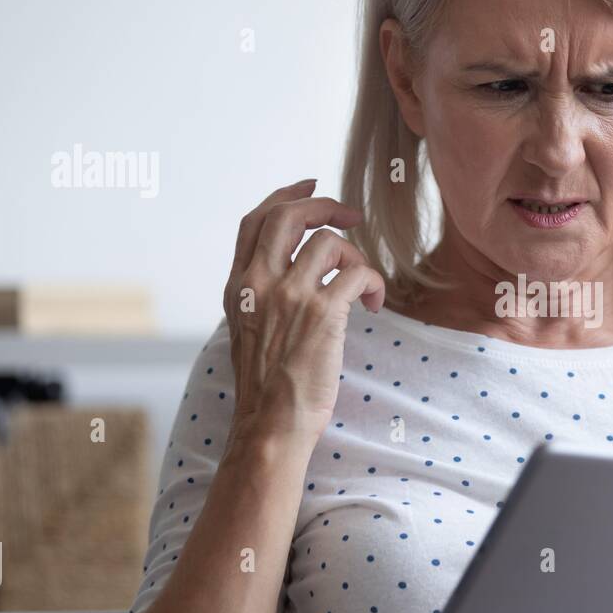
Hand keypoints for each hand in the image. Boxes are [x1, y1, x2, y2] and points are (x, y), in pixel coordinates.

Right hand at [222, 178, 385, 447]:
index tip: (310, 187)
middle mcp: (258, 284)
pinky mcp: (322, 313)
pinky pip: (357, 273)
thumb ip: (262, 297)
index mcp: (238, 286)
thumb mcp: (248, 331)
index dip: (285, 196)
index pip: (255, 222)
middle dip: (324, 206)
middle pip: (289, 217)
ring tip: (362, 285)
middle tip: (351, 215)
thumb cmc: (266, 389)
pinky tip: (374, 302)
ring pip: (329, 243)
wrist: (270, 426)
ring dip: (356, 257)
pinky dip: (373, 281)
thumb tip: (293, 271)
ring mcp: (289, 296)